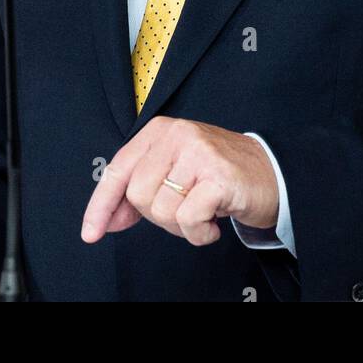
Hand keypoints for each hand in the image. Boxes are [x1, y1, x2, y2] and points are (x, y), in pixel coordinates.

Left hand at [80, 117, 278, 246]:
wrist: (272, 174)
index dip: (101, 205)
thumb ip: (140, 189)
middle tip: (185, 209)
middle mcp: (177, 134)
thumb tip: (108, 219)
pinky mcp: (218, 176)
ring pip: (162, 210)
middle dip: (158, 216)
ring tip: (202, 211)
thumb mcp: (175, 171)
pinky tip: (214, 220)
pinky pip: (188, 220)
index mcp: (160, 130)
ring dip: (182, 225)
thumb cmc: (219, 174)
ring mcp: (199, 152)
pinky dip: (200, 233)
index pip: (118, 169)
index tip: (91, 232)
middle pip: (138, 195)